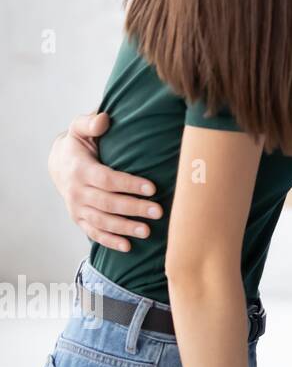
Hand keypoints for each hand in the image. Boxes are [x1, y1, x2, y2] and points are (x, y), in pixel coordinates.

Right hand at [49, 112, 161, 251]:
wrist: (58, 163)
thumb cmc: (78, 143)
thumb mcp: (79, 127)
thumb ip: (90, 122)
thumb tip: (104, 119)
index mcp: (81, 169)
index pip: (107, 179)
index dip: (129, 184)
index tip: (152, 188)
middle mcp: (77, 191)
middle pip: (108, 203)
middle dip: (133, 208)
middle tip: (158, 212)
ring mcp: (77, 208)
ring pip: (102, 221)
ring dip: (125, 228)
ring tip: (147, 231)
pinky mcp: (79, 219)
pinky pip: (94, 233)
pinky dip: (110, 242)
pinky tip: (128, 247)